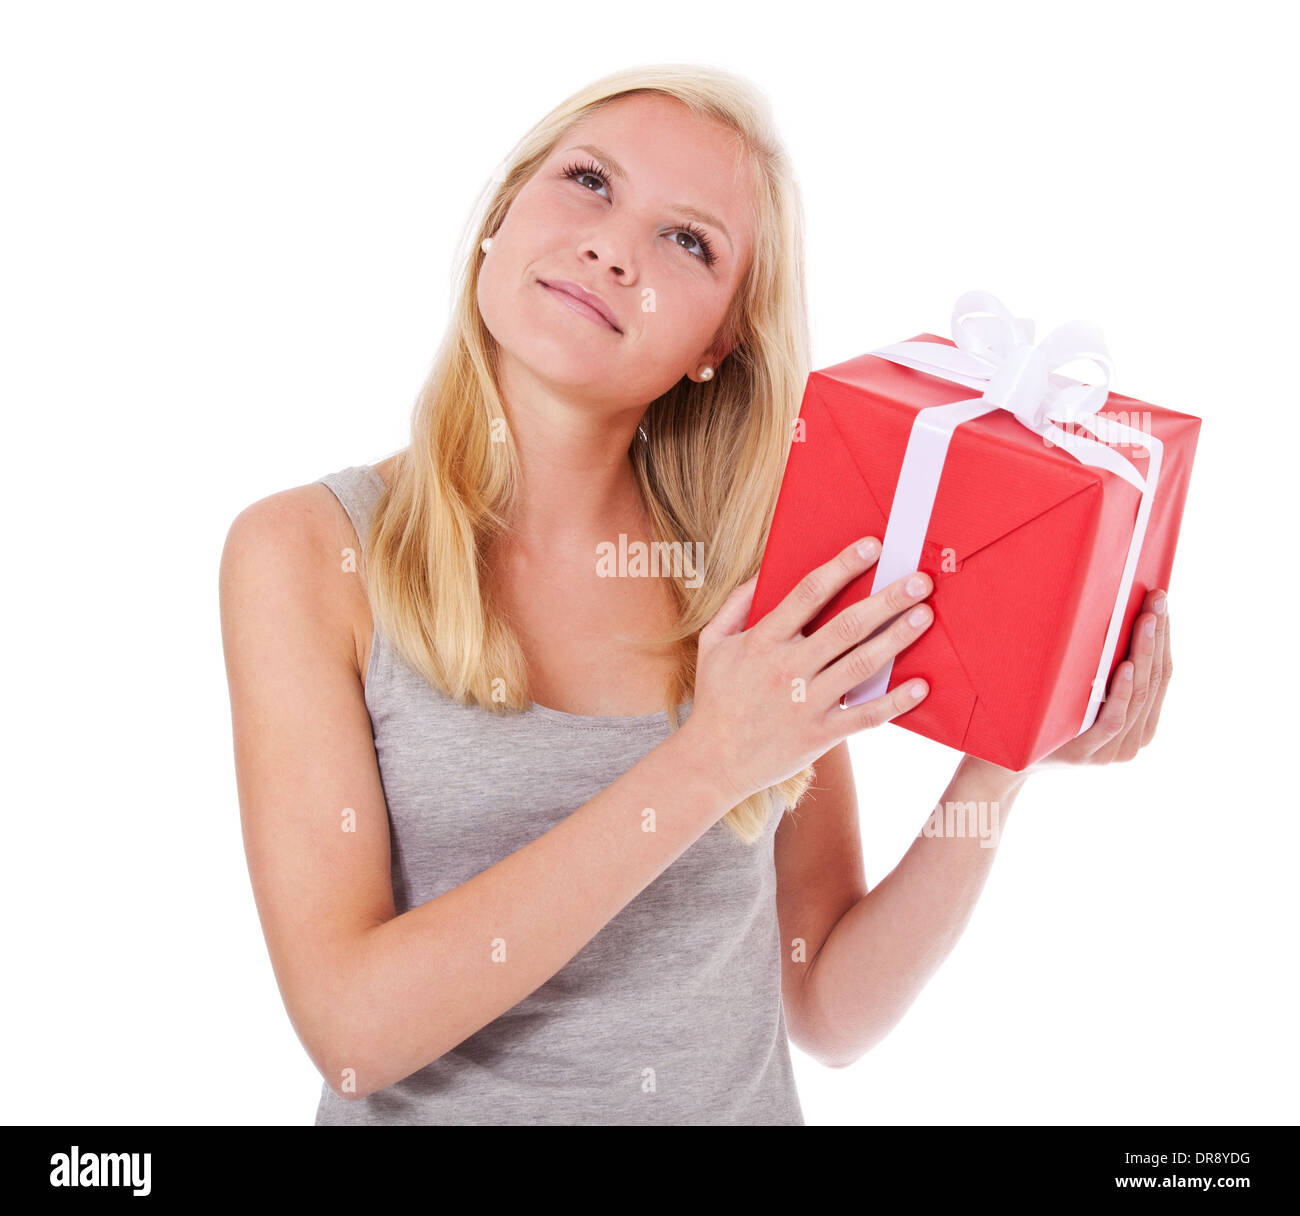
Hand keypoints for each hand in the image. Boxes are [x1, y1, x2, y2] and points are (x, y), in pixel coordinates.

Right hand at [684, 534, 933, 803]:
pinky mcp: (820, 735)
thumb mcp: (713, 643)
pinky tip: (920, 686)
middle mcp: (787, 668)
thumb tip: (766, 570)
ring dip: (897, 639)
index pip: (808, 593)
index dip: (843, 566)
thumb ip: (737, 604)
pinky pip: (865, 716)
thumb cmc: (715, 698)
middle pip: (846, 626)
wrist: (712, 762)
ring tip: (924, 616)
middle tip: (920, 580)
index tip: (872, 547)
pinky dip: (895, 702)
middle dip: (887, 600)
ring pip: (861, 665)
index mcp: (762, 641)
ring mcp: (806, 703)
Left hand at [1029, 587, 1172, 768]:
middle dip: (1158, 637)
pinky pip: (1114, 720)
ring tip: (1147, 620)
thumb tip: (1110, 618)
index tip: (1161, 601)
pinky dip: (1123, 691)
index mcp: (1139, 724)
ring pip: (1141, 697)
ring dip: (1145, 653)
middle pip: (1156, 681)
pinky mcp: (1089, 754)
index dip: (1164, 638)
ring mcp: (1113, 750)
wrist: (1009, 762)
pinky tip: (1128, 665)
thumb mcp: (1080, 695)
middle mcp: (1133, 740)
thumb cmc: (1046, 720)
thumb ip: (1102, 673)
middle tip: (1158, 599)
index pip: (1161, 676)